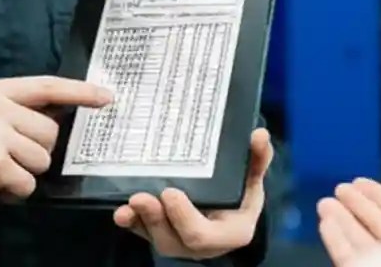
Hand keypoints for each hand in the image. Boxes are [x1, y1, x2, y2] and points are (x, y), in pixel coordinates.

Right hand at [0, 76, 112, 210]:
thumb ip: (19, 109)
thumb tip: (64, 111)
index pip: (47, 86)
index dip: (79, 91)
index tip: (106, 97)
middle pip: (50, 132)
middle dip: (38, 151)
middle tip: (9, 157)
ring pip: (43, 159)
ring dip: (26, 173)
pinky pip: (28, 183)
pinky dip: (15, 191)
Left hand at [113, 128, 274, 259]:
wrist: (230, 210)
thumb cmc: (241, 193)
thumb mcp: (253, 178)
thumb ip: (257, 159)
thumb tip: (260, 134)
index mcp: (230, 233)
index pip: (203, 235)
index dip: (184, 218)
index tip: (170, 192)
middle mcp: (202, 246)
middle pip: (174, 241)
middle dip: (155, 220)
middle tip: (140, 197)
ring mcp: (180, 242)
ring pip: (155, 238)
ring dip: (139, 221)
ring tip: (125, 206)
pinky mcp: (160, 235)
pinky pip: (143, 233)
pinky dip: (132, 222)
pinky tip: (121, 211)